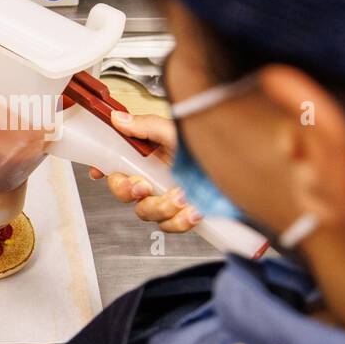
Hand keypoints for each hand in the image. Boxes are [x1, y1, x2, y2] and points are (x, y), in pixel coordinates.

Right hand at [89, 111, 202, 232]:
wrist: (245, 169)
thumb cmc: (213, 147)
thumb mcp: (177, 131)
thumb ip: (146, 126)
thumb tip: (119, 118)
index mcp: (150, 155)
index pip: (117, 163)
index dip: (105, 168)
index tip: (100, 171)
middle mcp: (156, 176)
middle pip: (124, 192)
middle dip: (129, 191)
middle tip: (143, 186)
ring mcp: (168, 197)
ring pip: (145, 212)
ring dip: (161, 206)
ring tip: (181, 195)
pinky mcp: (183, 215)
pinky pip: (169, 225)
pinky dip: (180, 220)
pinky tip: (193, 209)